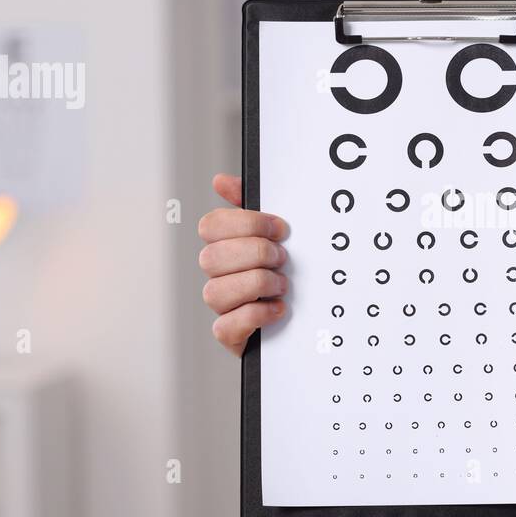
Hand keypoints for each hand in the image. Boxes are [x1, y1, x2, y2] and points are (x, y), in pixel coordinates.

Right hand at [197, 173, 289, 355]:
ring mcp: (221, 306)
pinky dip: (256, 314)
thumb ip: (252, 206)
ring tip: (282, 285)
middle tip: (283, 258)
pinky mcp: (230, 335)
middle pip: (212, 257)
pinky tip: (277, 309)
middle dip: (255, 254)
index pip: (211, 226)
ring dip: (257, 284)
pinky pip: (225, 326)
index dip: (247, 223)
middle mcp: (218, 275)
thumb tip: (221, 181)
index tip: (280, 228)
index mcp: (225, 246)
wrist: (304, 320)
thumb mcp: (275, 235)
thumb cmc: (283, 271)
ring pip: (215, 292)